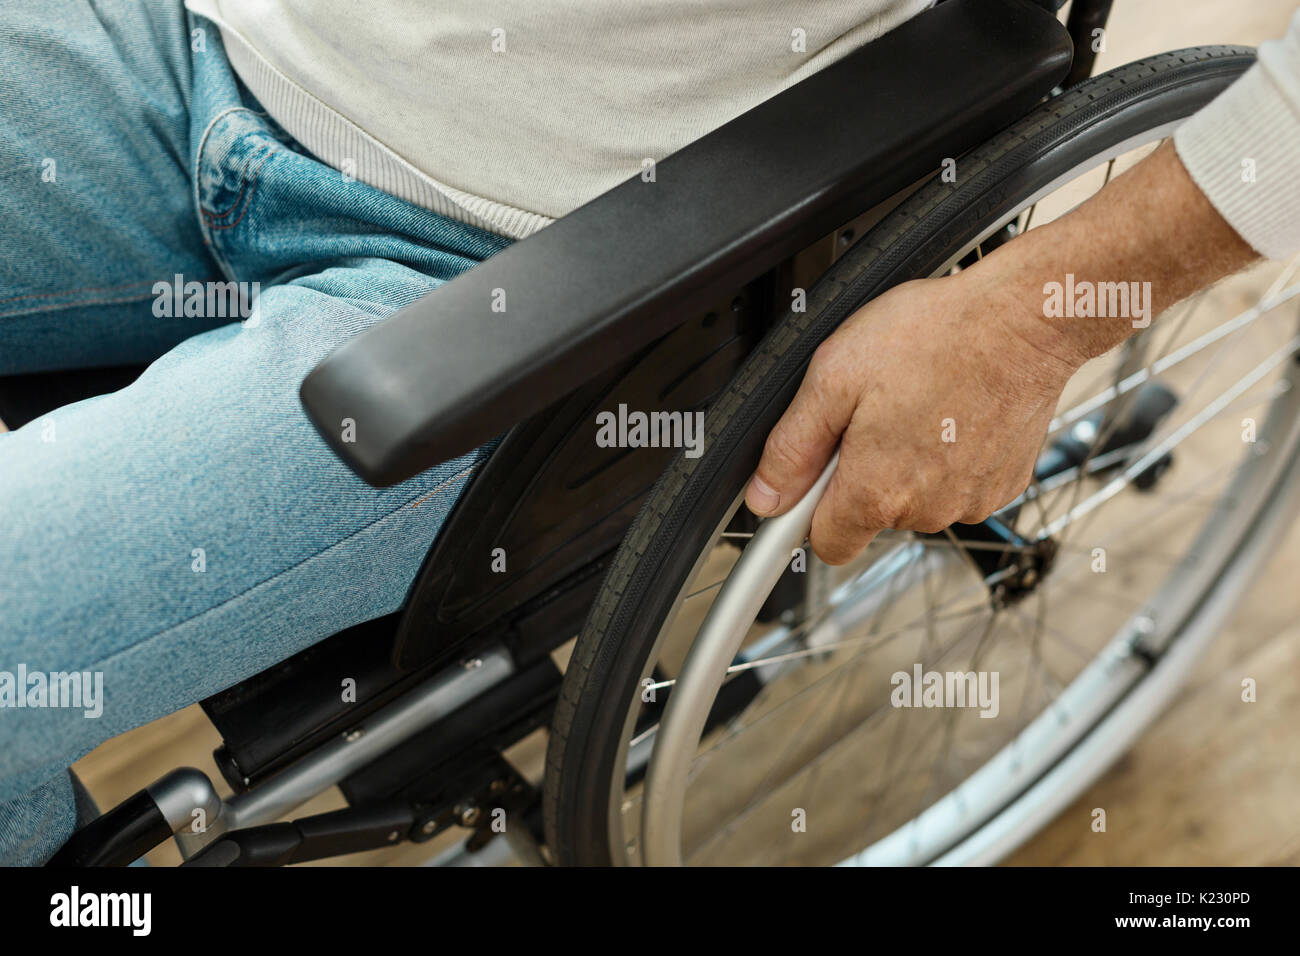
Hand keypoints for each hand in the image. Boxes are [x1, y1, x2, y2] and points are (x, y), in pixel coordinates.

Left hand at [744, 142, 1257, 565]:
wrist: (1025, 318)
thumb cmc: (936, 335)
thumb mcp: (833, 378)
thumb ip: (791, 448)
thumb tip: (764, 498)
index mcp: (878, 491)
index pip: (826, 544)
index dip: (809, 512)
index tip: (810, 482)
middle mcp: (927, 508)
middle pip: (870, 515)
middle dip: (860, 473)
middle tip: (870, 412)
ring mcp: (971, 500)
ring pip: (915, 499)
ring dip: (907, 463)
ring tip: (917, 402)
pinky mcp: (1004, 484)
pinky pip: (956, 485)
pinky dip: (949, 457)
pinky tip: (951, 411)